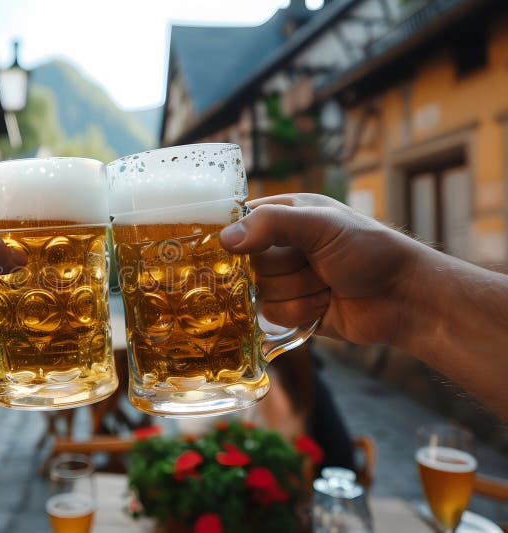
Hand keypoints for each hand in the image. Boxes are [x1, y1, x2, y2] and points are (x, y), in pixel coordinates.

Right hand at [219, 194, 421, 345]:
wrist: (404, 298)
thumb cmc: (370, 250)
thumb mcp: (321, 225)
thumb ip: (272, 225)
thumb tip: (225, 239)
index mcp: (286, 214)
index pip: (239, 220)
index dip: (234, 235)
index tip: (236, 248)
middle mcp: (282, 246)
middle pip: (246, 262)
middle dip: (282, 268)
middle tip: (312, 262)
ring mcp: (286, 279)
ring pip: (259, 292)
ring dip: (297, 291)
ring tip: (326, 283)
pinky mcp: (293, 309)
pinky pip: (272, 314)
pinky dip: (301, 310)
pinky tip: (325, 303)